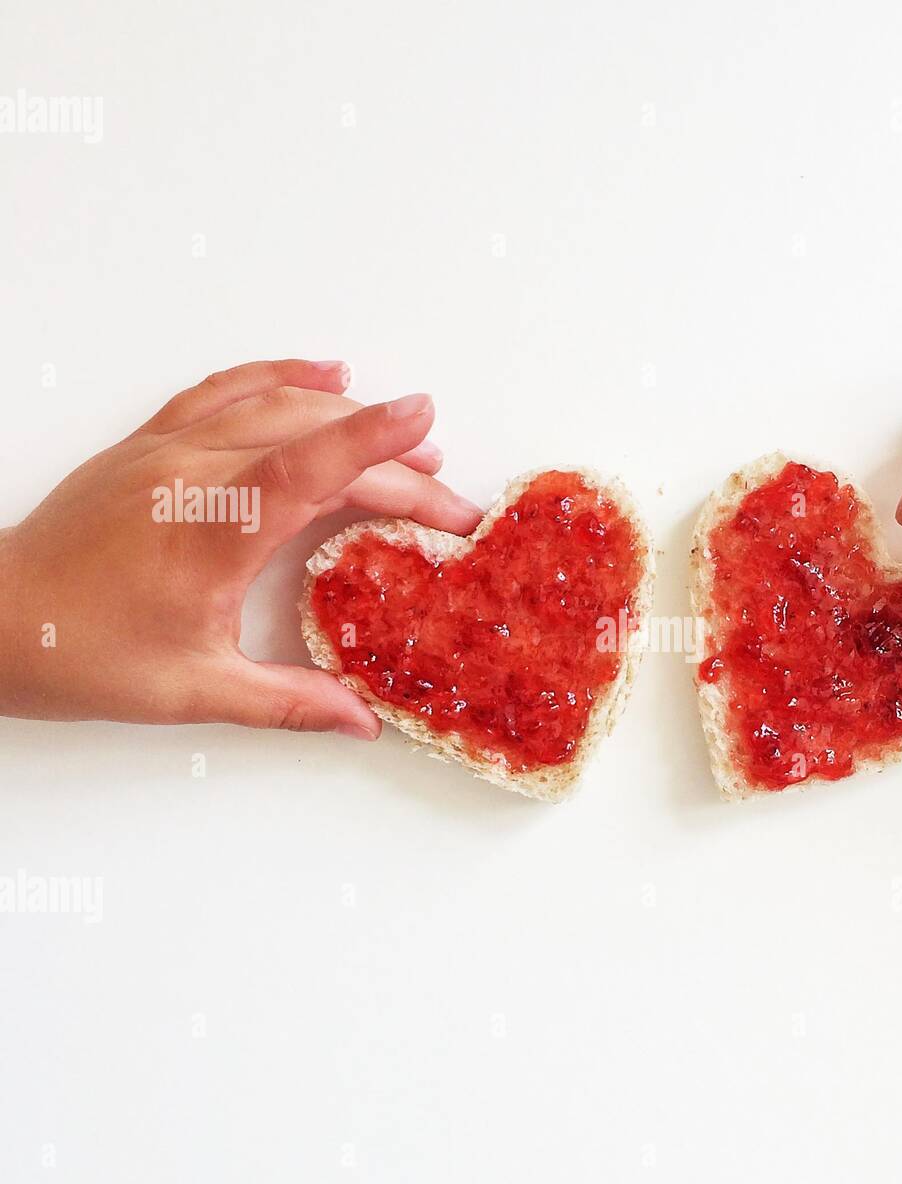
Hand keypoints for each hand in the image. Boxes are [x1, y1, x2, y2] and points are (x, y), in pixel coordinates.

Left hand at [0, 359, 481, 735]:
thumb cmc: (82, 654)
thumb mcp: (195, 690)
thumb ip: (289, 702)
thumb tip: (362, 720)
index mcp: (210, 534)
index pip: (307, 469)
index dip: (372, 442)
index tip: (424, 418)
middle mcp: (192, 476)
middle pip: (314, 445)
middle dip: (393, 465)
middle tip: (448, 503)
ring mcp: (169, 449)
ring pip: (278, 407)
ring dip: (351, 418)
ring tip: (411, 442)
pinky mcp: (151, 442)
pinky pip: (223, 389)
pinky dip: (279, 376)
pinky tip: (323, 374)